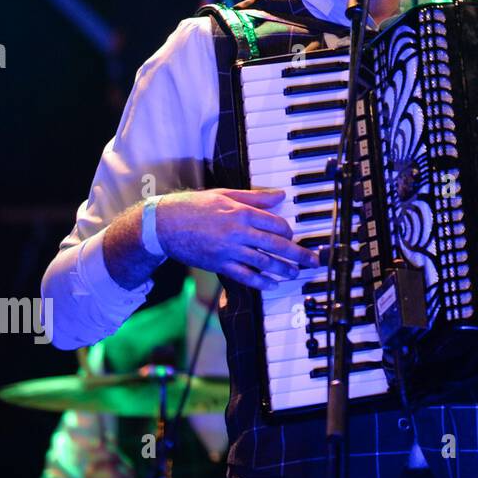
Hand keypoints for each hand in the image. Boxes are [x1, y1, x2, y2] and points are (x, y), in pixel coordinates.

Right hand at [156, 188, 317, 290]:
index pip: (276, 224)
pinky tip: (273, 283)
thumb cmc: (195, 206)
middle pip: (276, 245)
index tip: (293, 236)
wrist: (164, 224)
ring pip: (264, 262)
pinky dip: (261, 281)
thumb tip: (280, 194)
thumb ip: (255, 197)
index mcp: (242, 212)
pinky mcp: (219, 264)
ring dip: (283, 269)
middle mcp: (239, 232)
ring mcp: (229, 250)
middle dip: (298, 254)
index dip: (289, 232)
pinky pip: (245, 276)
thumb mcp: (226, 194)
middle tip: (313, 260)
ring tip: (296, 273)